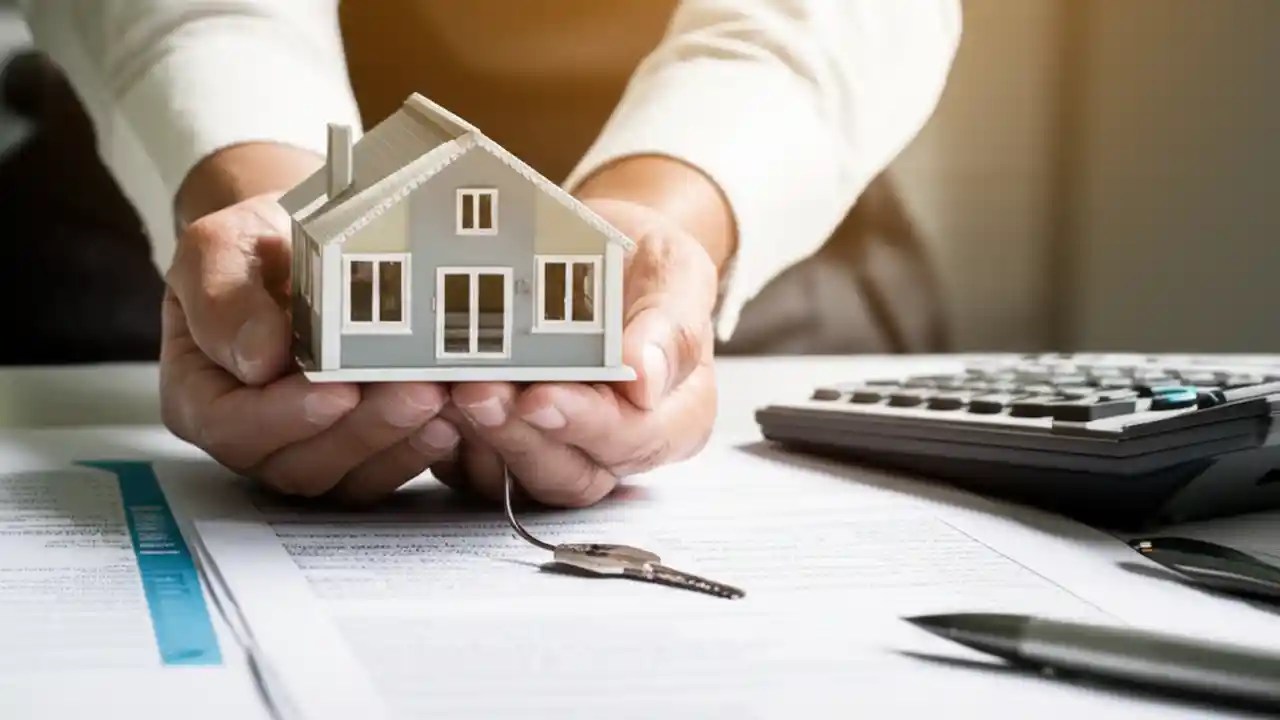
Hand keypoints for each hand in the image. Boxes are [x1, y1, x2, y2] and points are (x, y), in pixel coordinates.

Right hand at [160, 193, 461, 503]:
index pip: (232, 426)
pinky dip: (417, 451)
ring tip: (440, 397)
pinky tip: (451, 420)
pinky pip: (380, 473)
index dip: (287, 415)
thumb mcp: (217, 251)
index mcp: (200, 395)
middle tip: (416, 390)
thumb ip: (223, 301)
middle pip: (297, 461)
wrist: (295, 247)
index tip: (338, 388)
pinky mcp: (350, 457)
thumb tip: (257, 358)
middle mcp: (248, 437)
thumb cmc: (250, 250)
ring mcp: (301, 452)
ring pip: (345, 474)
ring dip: (397, 440)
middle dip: (362, 429)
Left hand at [433, 197, 718, 505]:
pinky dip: (443, 438)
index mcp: (672, 418)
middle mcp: (614, 448)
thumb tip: (647, 378)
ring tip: (444, 389)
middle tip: (478, 389)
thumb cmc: (643, 268)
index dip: (585, 424)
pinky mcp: (501, 448)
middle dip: (518, 436)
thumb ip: (670, 326)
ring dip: (476, 439)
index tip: (542, 395)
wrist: (597, 253)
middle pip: (569, 473)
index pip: (632, 440)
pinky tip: (425, 397)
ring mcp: (555, 451)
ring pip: (514, 479)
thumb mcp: (676, 274)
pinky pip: (468, 464)